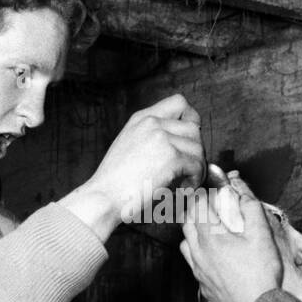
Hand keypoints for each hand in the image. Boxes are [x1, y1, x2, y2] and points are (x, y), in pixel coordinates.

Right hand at [59, 94, 203, 239]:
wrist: (103, 198)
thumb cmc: (114, 183)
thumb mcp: (129, 147)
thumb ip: (151, 138)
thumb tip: (182, 143)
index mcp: (141, 119)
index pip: (179, 102)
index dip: (191, 119)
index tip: (190, 140)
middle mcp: (152, 123)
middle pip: (193, 128)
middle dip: (195, 150)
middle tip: (186, 170)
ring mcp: (162, 138)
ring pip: (198, 148)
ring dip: (197, 167)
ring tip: (184, 183)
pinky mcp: (171, 157)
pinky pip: (197, 165)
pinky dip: (195, 180)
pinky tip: (182, 190)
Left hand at [180, 174, 282, 301]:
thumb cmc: (261, 272)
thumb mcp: (262, 235)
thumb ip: (250, 207)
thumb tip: (241, 189)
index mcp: (210, 237)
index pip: (198, 205)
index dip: (204, 193)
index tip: (213, 189)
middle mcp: (198, 253)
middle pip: (187, 222)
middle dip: (196, 209)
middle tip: (209, 204)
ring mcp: (198, 271)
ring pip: (185, 243)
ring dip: (193, 231)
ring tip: (208, 229)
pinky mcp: (203, 286)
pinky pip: (192, 263)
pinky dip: (198, 252)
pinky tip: (212, 255)